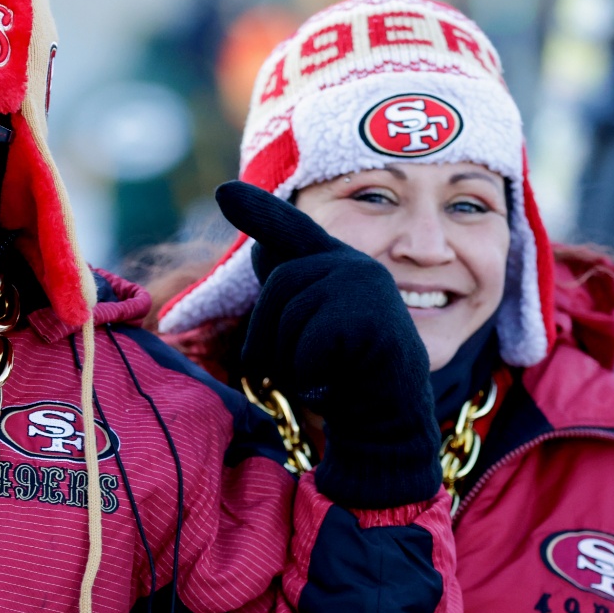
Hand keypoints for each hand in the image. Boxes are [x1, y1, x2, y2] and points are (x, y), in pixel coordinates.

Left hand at [217, 181, 438, 507]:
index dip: (260, 212)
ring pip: (289, 318)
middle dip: (271, 338)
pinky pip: (306, 349)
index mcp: (336, 264)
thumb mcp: (307, 329)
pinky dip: (311, 378)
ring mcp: (367, 286)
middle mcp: (355, 264)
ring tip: (323, 375)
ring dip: (292, 363)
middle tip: (300, 371)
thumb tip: (259, 248)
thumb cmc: (344, 375)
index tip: (224, 193)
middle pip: (279, 285)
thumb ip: (289, 293)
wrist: (389, 419)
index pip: (292, 231)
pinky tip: (338, 384)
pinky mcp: (370, 318)